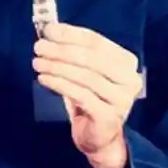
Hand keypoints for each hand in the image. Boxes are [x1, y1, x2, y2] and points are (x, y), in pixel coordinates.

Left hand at [33, 23, 143, 167]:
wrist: (99, 136)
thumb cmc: (90, 98)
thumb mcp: (84, 71)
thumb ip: (73, 51)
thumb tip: (50, 30)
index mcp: (126, 61)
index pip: (96, 42)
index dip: (71, 34)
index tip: (48, 30)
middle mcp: (129, 79)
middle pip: (91, 58)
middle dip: (61, 50)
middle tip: (39, 47)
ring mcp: (121, 99)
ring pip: (85, 77)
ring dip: (57, 67)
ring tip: (37, 63)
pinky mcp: (108, 117)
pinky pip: (81, 95)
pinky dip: (60, 84)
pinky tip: (44, 79)